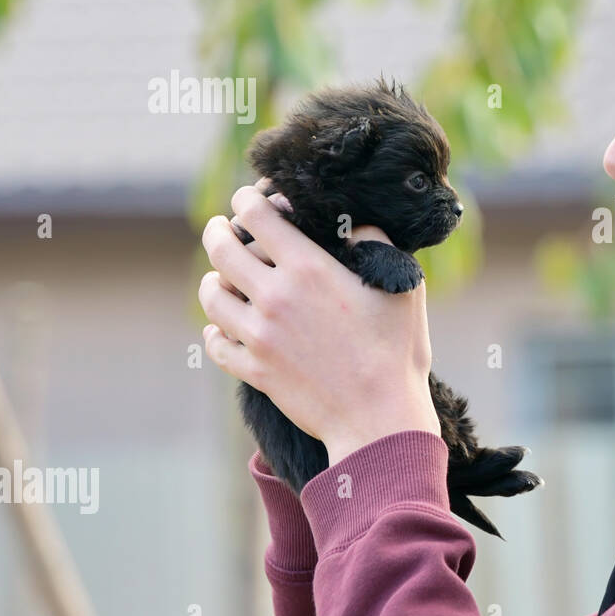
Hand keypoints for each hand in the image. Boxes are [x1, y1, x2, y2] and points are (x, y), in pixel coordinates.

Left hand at [199, 179, 440, 466]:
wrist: (379, 418)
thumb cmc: (398, 352)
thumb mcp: (402, 287)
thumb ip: (378, 245)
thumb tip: (358, 224)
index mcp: (309, 269)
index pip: (258, 215)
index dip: (248, 199)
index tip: (248, 197)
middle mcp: (275, 297)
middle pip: (222, 249)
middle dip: (218, 231)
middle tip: (222, 228)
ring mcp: (259, 336)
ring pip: (211, 296)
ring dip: (213, 281)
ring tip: (220, 277)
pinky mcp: (255, 370)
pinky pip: (215, 344)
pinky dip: (213, 331)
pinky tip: (221, 328)